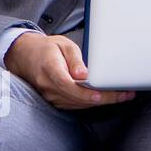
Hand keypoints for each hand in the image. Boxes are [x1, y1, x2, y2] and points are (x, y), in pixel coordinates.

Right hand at [4, 31, 136, 108]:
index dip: (85, 93)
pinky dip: (91, 103)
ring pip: (78, 104)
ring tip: (122, 96)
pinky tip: (106, 98)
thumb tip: (83, 74)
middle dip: (103, 98)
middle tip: (125, 94)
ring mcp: (50, 96)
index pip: (68, 85)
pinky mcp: (54, 101)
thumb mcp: (63, 45)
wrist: (25, 57)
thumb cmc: (46, 49)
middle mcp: (48, 86)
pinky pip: (75, 105)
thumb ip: (75, 59)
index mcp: (50, 68)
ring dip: (101, 102)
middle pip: (77, 98)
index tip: (101, 95)